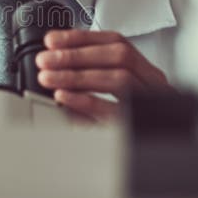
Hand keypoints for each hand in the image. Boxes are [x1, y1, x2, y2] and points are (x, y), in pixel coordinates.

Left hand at [35, 29, 169, 121]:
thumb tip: (55, 64)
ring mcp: (151, 104)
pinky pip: (112, 110)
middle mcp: (151, 83)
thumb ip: (92, 77)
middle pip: (119, 56)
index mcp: (145, 71)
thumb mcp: (112, 96)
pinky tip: (64, 96)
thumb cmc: (128, 122)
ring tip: (48, 77)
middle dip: (77, 55)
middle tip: (45, 60)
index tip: (52, 41)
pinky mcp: (138, 127)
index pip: (117, 42)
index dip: (82, 38)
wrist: (150, 159)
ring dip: (77, 75)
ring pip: (119, 79)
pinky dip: (85, 100)